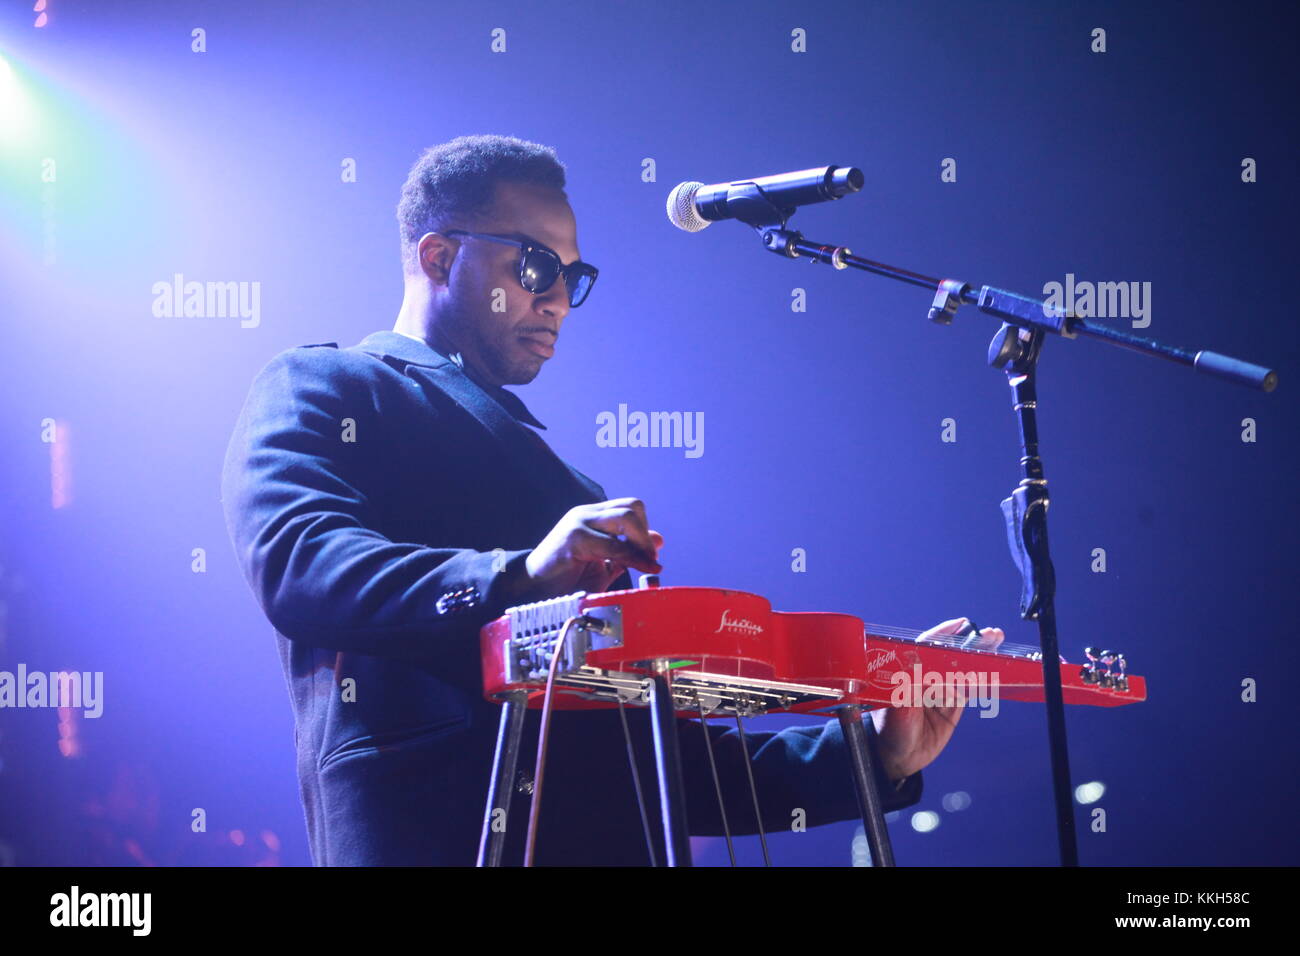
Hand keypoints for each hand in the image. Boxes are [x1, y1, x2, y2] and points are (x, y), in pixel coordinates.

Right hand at [521, 498, 663, 597]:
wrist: (533, 589)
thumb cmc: (567, 578)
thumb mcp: (605, 563)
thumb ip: (628, 552)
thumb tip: (658, 540)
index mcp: (593, 516)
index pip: (631, 508)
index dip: (647, 531)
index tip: (654, 557)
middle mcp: (587, 513)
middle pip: (632, 507)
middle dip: (646, 535)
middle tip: (649, 559)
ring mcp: (579, 522)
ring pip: (626, 517)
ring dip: (642, 542)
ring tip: (644, 563)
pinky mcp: (574, 538)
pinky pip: (614, 545)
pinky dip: (633, 558)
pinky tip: (640, 569)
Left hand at [871, 617, 1004, 780]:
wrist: (897, 758)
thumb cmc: (888, 730)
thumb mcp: (895, 712)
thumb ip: (906, 695)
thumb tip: (913, 673)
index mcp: (907, 671)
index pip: (926, 645)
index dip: (944, 633)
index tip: (960, 623)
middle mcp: (925, 677)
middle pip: (949, 654)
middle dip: (969, 642)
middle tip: (987, 634)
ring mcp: (940, 690)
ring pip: (963, 668)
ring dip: (980, 655)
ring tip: (995, 641)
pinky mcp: (953, 706)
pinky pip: (969, 688)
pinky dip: (982, 677)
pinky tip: (995, 668)